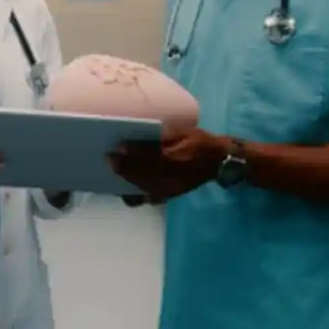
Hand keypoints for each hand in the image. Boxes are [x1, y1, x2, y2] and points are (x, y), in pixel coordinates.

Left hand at [108, 127, 229, 203]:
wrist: (218, 161)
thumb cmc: (199, 141)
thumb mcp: (182, 132)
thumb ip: (162, 136)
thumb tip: (139, 136)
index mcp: (176, 158)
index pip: (149, 156)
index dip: (132, 153)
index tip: (118, 147)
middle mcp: (172, 177)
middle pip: (141, 174)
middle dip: (124, 167)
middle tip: (110, 158)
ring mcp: (171, 189)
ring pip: (142, 187)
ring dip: (127, 179)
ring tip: (117, 169)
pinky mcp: (170, 195)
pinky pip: (148, 197)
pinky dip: (137, 192)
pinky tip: (129, 184)